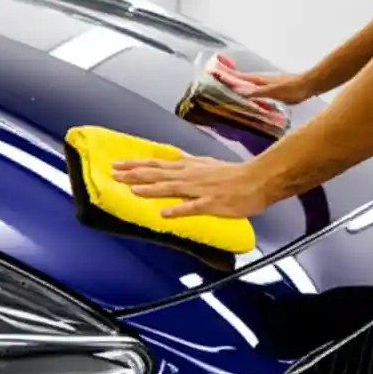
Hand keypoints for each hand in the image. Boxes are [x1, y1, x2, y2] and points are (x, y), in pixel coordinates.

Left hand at [111, 155, 276, 218]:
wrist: (258, 180)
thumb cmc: (232, 174)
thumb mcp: (205, 164)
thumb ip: (187, 164)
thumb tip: (171, 160)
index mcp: (188, 167)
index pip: (157, 164)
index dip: (136, 164)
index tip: (117, 164)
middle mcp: (190, 175)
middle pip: (158, 174)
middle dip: (135, 174)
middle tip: (114, 174)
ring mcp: (200, 189)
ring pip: (172, 187)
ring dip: (152, 189)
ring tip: (133, 190)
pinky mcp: (212, 202)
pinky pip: (194, 207)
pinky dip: (179, 209)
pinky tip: (165, 213)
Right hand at [212, 56, 315, 105]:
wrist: (310, 85)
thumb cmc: (293, 88)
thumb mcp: (274, 91)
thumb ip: (258, 92)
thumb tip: (240, 91)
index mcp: (262, 80)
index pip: (243, 78)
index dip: (231, 77)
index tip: (218, 74)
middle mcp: (265, 80)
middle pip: (247, 80)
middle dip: (235, 80)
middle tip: (223, 81)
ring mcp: (271, 83)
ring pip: (254, 84)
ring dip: (244, 85)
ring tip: (235, 88)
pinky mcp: (278, 88)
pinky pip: (261, 89)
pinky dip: (254, 90)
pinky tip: (256, 95)